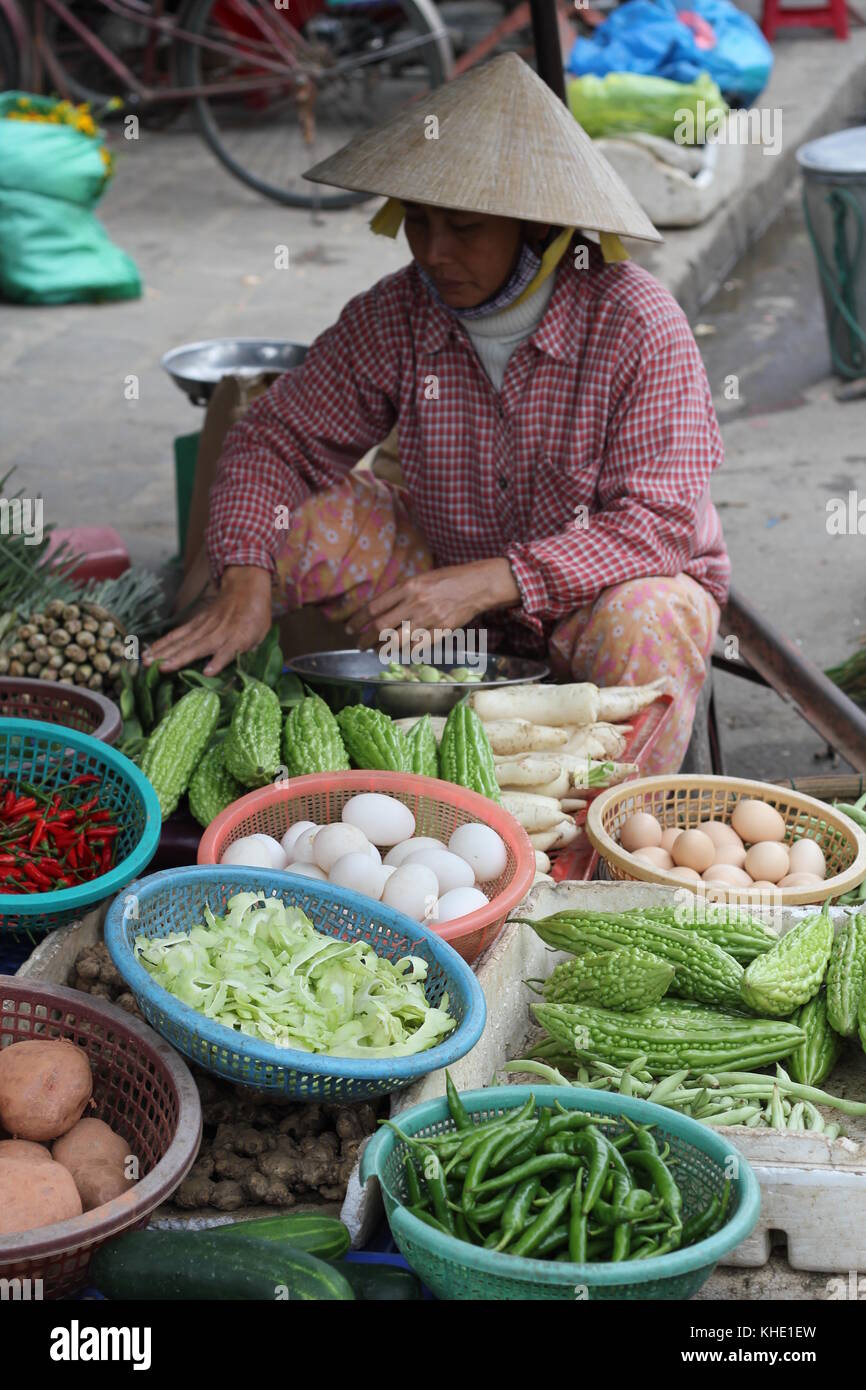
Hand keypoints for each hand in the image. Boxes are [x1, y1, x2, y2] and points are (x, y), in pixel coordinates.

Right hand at [146, 566, 272, 673]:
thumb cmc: (255, 616)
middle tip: (160, 668)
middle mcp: (218, 632)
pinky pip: (177, 634)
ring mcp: (204, 626)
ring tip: (146, 661)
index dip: (219, 661)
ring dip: (163, 651)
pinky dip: (162, 643)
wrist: (245, 587)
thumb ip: (249, 652)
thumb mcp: (261, 635)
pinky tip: (149, 651)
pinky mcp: (195, 623)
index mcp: (239, 637)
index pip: (229, 650)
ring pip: (182, 640)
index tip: (207, 671)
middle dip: (177, 658)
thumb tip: (239, 671)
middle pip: (197, 646)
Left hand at [346, 559, 519, 648]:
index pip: (374, 607)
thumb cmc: (448, 579)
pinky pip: (417, 647)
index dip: (358, 620)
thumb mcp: (420, 579)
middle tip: (358, 644)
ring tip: (375, 651)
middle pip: (381, 626)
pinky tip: (398, 653)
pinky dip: (404, 652)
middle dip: (365, 638)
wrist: (477, 585)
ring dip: (381, 649)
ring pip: (396, 641)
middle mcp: (415, 603)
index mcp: (408, 587)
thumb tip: (379, 609)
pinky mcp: (441, 631)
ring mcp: (429, 619)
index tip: (350, 628)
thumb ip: (401, 593)